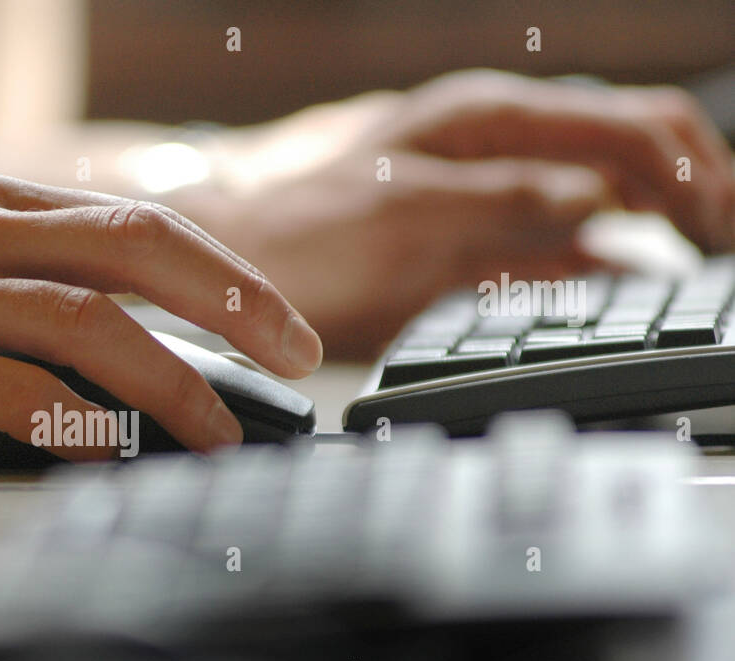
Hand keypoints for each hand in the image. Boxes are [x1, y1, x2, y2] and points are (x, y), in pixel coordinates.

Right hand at [0, 173, 320, 468]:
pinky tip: (111, 456)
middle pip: (134, 247)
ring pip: (87, 322)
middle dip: (233, 305)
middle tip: (294, 361)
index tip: (282, 327)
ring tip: (218, 438)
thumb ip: (26, 297)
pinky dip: (74, 425)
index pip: (136, 222)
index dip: (225, 273)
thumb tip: (138, 356)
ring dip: (171, 385)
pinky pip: (11, 390)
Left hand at [189, 69, 734, 358]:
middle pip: (632, 151)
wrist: (228, 259)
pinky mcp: (470, 246)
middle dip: (698, 191)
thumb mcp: (405, 216)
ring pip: (604, 199)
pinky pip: (556, 248)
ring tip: (707, 268)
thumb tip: (598, 197)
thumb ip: (504, 201)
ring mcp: (488, 196)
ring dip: (661, 228)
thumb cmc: (298, 231)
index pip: (629, 123)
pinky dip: (602, 265)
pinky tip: (630, 287)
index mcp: (490, 121)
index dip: (695, 170)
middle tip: (732, 247)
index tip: (725, 226)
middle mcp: (499, 149)